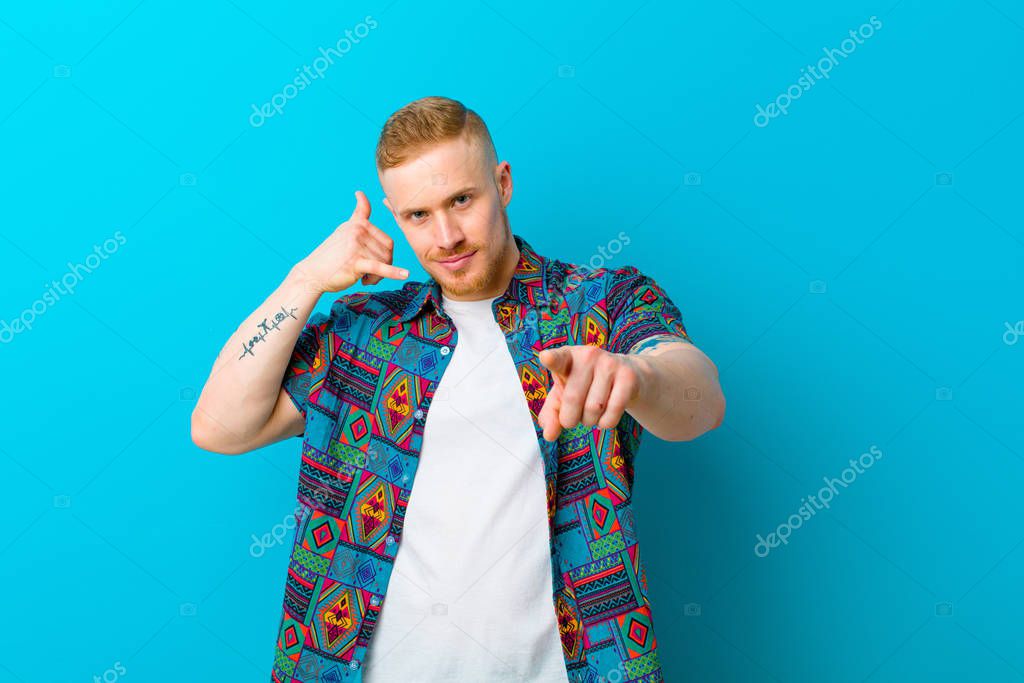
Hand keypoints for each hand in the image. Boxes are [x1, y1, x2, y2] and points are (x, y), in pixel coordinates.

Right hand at [291, 190, 408, 293]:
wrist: (312, 273)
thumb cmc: (330, 256)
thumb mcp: (343, 230)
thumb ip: (356, 216)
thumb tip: (361, 194)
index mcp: (356, 224)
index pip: (383, 235)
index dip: (386, 244)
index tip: (384, 225)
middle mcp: (357, 232)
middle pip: (388, 250)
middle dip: (382, 265)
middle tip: (368, 273)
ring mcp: (356, 246)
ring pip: (384, 262)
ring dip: (377, 276)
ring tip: (363, 277)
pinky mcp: (356, 262)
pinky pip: (380, 268)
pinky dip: (394, 273)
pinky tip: (404, 274)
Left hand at [536, 345, 645, 440]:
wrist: (626, 376)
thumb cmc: (586, 385)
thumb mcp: (563, 396)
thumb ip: (551, 414)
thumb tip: (549, 435)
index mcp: (567, 357)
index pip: (558, 359)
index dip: (551, 359)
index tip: (546, 358)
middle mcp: (588, 355)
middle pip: (573, 399)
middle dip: (570, 418)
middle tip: (574, 416)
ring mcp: (610, 364)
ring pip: (593, 409)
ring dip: (590, 421)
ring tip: (593, 411)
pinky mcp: (628, 377)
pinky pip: (612, 413)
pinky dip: (606, 423)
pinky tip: (606, 414)